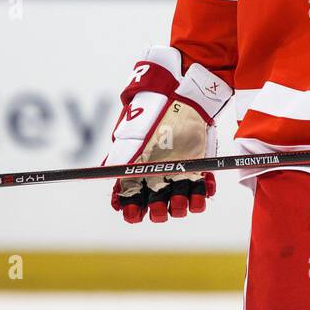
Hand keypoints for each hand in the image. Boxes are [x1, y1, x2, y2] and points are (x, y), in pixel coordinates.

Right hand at [104, 46, 231, 222]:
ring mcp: (179, 171)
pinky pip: (203, 189)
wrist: (181, 95)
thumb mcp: (132, 136)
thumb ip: (119, 159)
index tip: (135, 214)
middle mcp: (158, 174)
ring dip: (183, 206)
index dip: (132, 211)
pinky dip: (205, 193)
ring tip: (187, 198)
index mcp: (138, 169)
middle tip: (162, 205)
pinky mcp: (200, 166)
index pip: (131, 200)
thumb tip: (105, 178)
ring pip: (181, 203)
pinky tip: (204, 187)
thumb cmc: (153, 114)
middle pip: (158, 206)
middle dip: (160, 210)